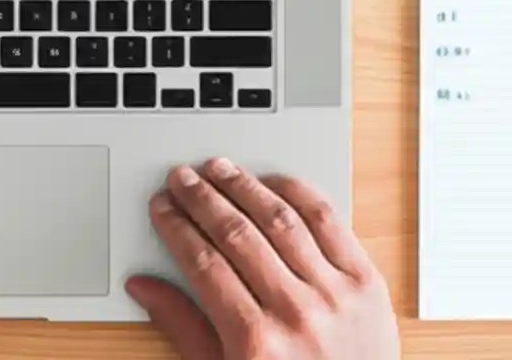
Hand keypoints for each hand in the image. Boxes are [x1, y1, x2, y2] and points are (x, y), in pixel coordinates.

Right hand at [127, 159, 399, 359]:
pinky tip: (274, 182)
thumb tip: (144, 287)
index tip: (163, 208)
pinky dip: (300, 194)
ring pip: (281, 220)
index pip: (204, 264)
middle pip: (237, 235)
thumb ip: (183, 328)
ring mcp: (335, 294)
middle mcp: (296, 313)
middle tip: (183, 179)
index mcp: (255, 342)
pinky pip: (330, 223)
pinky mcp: (366, 282)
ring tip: (220, 169)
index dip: (177, 228)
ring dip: (245, 187)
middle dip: (203, 200)